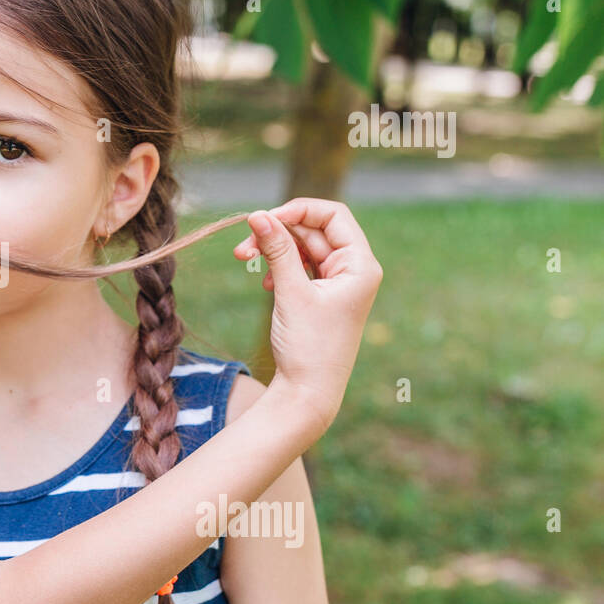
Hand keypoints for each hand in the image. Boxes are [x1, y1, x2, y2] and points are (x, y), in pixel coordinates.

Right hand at [233, 198, 382, 430]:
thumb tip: (257, 215)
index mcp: (360, 265)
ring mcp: (337, 283)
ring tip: (244, 259)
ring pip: (302, 248)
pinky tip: (265, 282)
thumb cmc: (308, 347)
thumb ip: (276, 250)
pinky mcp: (321, 296)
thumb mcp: (290, 292)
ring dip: (274, 250)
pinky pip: (300, 267)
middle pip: (313, 230)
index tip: (265, 219)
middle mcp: (353, 270)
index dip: (298, 210)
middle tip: (242, 246)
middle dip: (277, 233)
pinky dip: (279, 267)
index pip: (333, 215)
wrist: (308, 393)